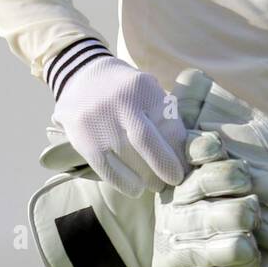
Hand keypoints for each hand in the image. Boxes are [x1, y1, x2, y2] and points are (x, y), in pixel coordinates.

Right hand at [51, 57, 187, 195]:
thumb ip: (163, 112)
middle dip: (166, 165)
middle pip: (148, 142)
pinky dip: (123, 182)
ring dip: (147, 177)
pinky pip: (107, 168)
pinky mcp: (84, 139)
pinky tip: (136, 189)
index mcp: (144, 88)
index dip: (180, 149)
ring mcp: (100, 122)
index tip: (187, 165)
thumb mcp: (147, 88)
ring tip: (158, 186)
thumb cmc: (125, 89)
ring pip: (128, 158)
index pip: (168, 124)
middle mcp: (121, 103)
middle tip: (176, 180)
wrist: (80, 77)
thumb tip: (184, 149)